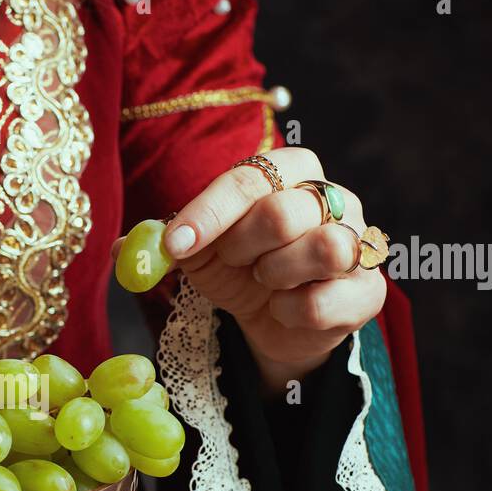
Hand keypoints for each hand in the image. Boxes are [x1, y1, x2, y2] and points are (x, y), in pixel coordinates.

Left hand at [117, 147, 385, 394]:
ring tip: (265, 282)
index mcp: (290, 170)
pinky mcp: (369, 291)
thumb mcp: (197, 251)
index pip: (248, 180)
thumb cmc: (239, 268)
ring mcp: (359, 241)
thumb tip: (122, 248)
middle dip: (242, 248)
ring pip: (322, 248)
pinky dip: (290, 312)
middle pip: (283, 214)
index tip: (175, 245)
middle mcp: (334, 195)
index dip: (207, 215)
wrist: (274, 319)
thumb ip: (164, 240)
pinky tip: (284, 309)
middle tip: (234, 263)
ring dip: (275, 275)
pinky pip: (324, 301)